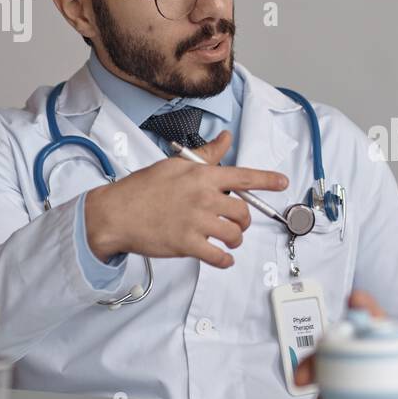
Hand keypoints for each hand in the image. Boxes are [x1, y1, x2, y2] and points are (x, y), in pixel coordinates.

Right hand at [84, 130, 289, 268]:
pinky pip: (218, 256)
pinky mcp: (187, 244)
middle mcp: (203, 197)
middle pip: (243, 211)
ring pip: (234, 234)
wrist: (115, 213)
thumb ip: (205, 155)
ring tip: (227, 240)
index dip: (267, 179)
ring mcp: (196, 221)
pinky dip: (224, 260)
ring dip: (234, 240)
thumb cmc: (142, 188)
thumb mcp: (174, 165)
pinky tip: (221, 257)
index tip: (282, 182)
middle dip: (244, 220)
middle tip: (236, 224)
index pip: (243, 175)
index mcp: (202, 175)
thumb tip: (225, 138)